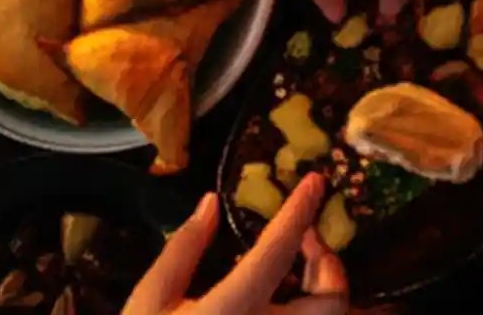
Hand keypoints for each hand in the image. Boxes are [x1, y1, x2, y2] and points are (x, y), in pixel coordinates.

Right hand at [124, 174, 347, 314]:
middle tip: (307, 241)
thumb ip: (181, 251)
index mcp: (230, 311)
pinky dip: (307, 311)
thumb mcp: (149, 301)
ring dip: (323, 290)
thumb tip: (210, 202)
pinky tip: (285, 302)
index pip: (276, 252)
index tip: (315, 181)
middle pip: (333, 299)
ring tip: (298, 271)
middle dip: (329, 263)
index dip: (299, 212)